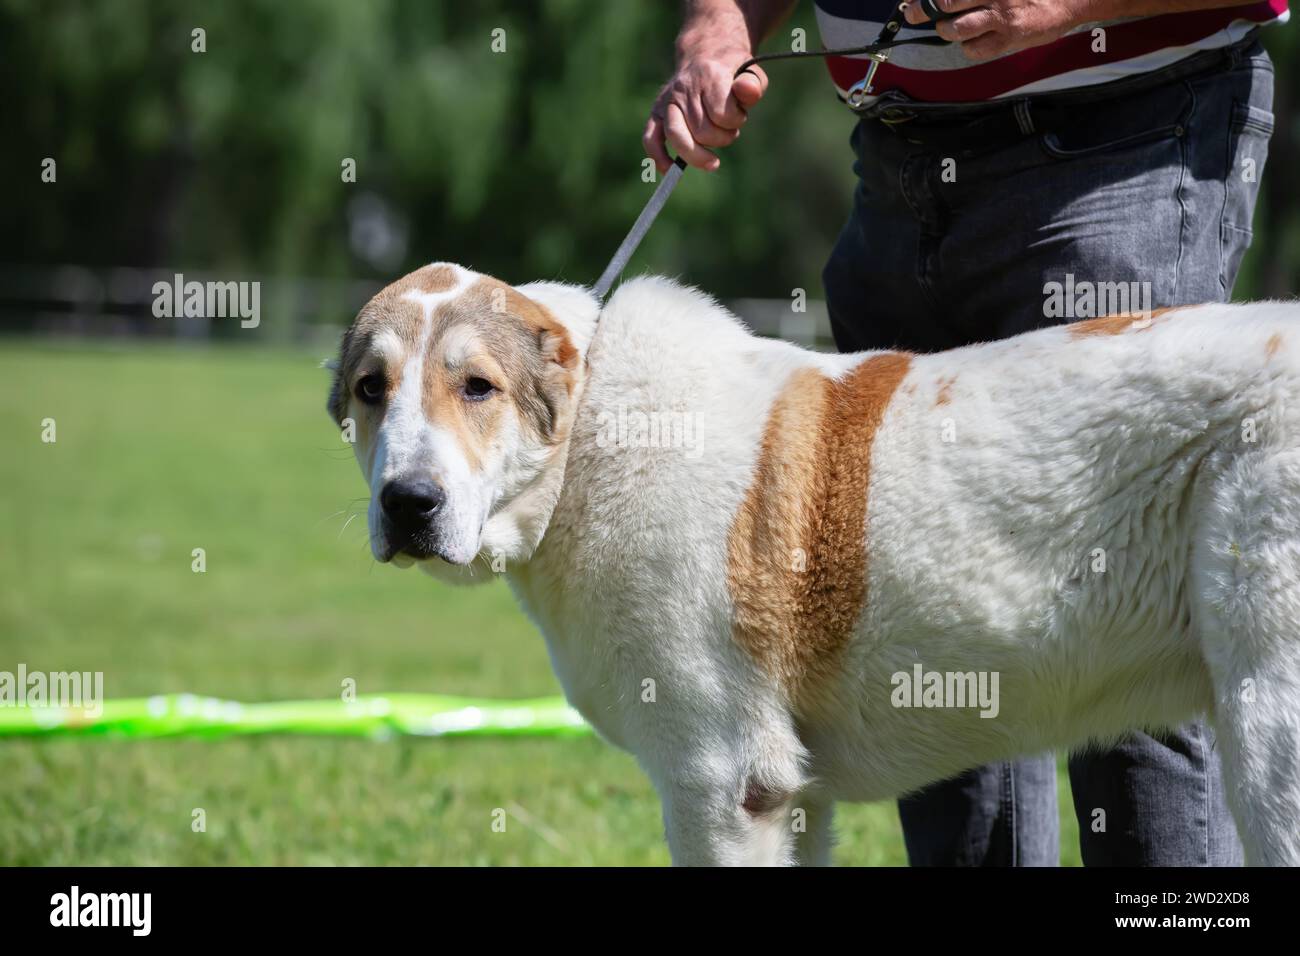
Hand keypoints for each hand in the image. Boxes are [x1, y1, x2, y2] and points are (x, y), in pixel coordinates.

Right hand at [643, 43, 767, 172]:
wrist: (706, 56)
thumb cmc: (732, 73)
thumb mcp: (751, 73)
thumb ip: (752, 85)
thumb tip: (748, 92)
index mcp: (708, 76)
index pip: (722, 114)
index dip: (736, 121)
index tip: (740, 114)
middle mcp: (683, 88)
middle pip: (702, 131)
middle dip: (722, 139)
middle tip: (729, 131)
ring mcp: (667, 101)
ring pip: (678, 138)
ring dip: (699, 154)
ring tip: (712, 157)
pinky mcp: (656, 113)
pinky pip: (651, 139)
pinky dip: (659, 157)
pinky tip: (668, 170)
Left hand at [904, 0, 1090, 61]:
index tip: (913, 0)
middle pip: (945, 2)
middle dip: (923, 9)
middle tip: (913, 12)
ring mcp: (1001, 17)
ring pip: (955, 28)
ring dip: (946, 30)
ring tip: (949, 27)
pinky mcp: (1009, 39)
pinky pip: (974, 50)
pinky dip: (968, 48)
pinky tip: (974, 41)